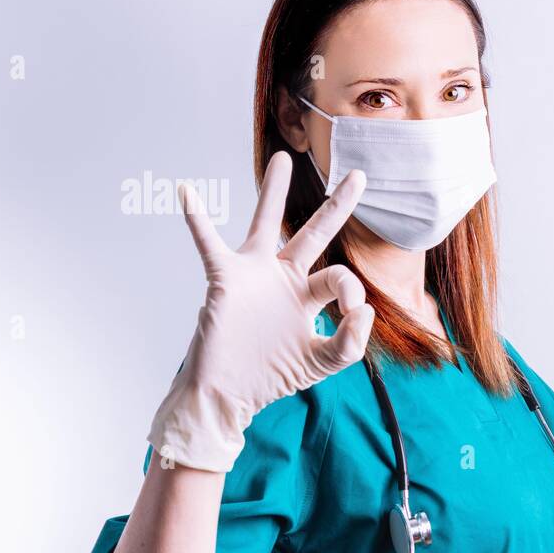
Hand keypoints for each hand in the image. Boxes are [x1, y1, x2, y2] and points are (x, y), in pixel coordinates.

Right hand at [147, 152, 374, 471]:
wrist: (227, 393)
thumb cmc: (271, 377)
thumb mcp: (323, 363)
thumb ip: (352, 342)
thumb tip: (365, 309)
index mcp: (308, 296)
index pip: (340, 278)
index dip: (352, 292)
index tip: (353, 313)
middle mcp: (283, 278)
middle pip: (315, 233)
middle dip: (337, 204)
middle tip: (359, 175)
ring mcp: (254, 275)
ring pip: (268, 223)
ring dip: (274, 191)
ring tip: (283, 159)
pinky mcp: (225, 279)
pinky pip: (209, 243)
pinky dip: (197, 219)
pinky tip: (187, 192)